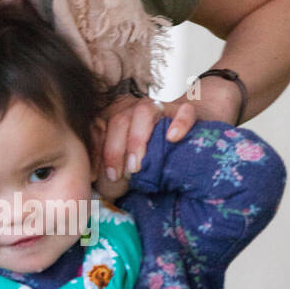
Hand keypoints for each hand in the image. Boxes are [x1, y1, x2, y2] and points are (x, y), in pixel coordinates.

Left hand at [91, 79, 241, 198]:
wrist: (195, 120)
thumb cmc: (156, 143)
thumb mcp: (131, 154)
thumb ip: (112, 162)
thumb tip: (95, 181)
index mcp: (120, 114)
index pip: (100, 125)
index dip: (95, 150)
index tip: (94, 175)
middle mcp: (138, 107)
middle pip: (119, 119)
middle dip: (114, 149)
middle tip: (117, 176)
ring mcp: (163, 106)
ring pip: (145, 111)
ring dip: (137, 139)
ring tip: (137, 166)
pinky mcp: (188, 110)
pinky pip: (184, 112)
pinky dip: (179, 124)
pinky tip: (173, 138)